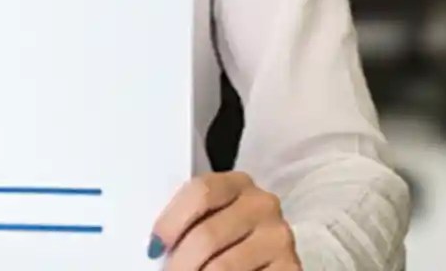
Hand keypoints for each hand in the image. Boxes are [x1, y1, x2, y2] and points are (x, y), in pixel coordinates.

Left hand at [149, 172, 300, 269]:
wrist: (260, 252)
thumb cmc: (223, 232)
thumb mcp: (208, 216)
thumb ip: (187, 219)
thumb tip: (154, 245)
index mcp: (237, 183)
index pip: (201, 192)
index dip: (172, 222)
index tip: (154, 248)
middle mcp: (263, 204)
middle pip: (208, 234)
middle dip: (180, 262)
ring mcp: (279, 237)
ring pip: (223, 265)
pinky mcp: (291, 267)